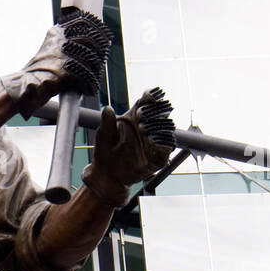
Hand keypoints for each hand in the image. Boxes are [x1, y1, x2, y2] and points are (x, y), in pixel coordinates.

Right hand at [0, 7, 112, 119]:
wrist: (25, 85)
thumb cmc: (37, 71)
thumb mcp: (49, 49)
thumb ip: (65, 43)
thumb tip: (88, 41)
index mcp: (57, 33)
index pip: (83, 22)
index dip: (97, 27)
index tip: (105, 33)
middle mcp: (60, 41)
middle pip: (91, 39)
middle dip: (101, 48)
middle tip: (104, 55)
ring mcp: (63, 55)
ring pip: (91, 58)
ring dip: (96, 68)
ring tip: (95, 75)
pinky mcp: (65, 71)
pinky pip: (85, 76)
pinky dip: (90, 83)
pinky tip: (90, 87)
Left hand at [82, 88, 176, 206]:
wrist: (106, 175)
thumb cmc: (105, 152)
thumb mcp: (104, 136)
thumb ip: (107, 122)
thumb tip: (107, 109)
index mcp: (136, 119)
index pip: (147, 103)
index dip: (150, 97)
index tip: (148, 96)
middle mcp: (148, 128)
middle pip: (159, 114)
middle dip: (153, 111)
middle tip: (141, 114)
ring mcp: (154, 143)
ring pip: (165, 130)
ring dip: (157, 126)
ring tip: (143, 127)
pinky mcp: (158, 158)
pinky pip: (166, 149)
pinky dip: (162, 144)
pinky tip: (152, 141)